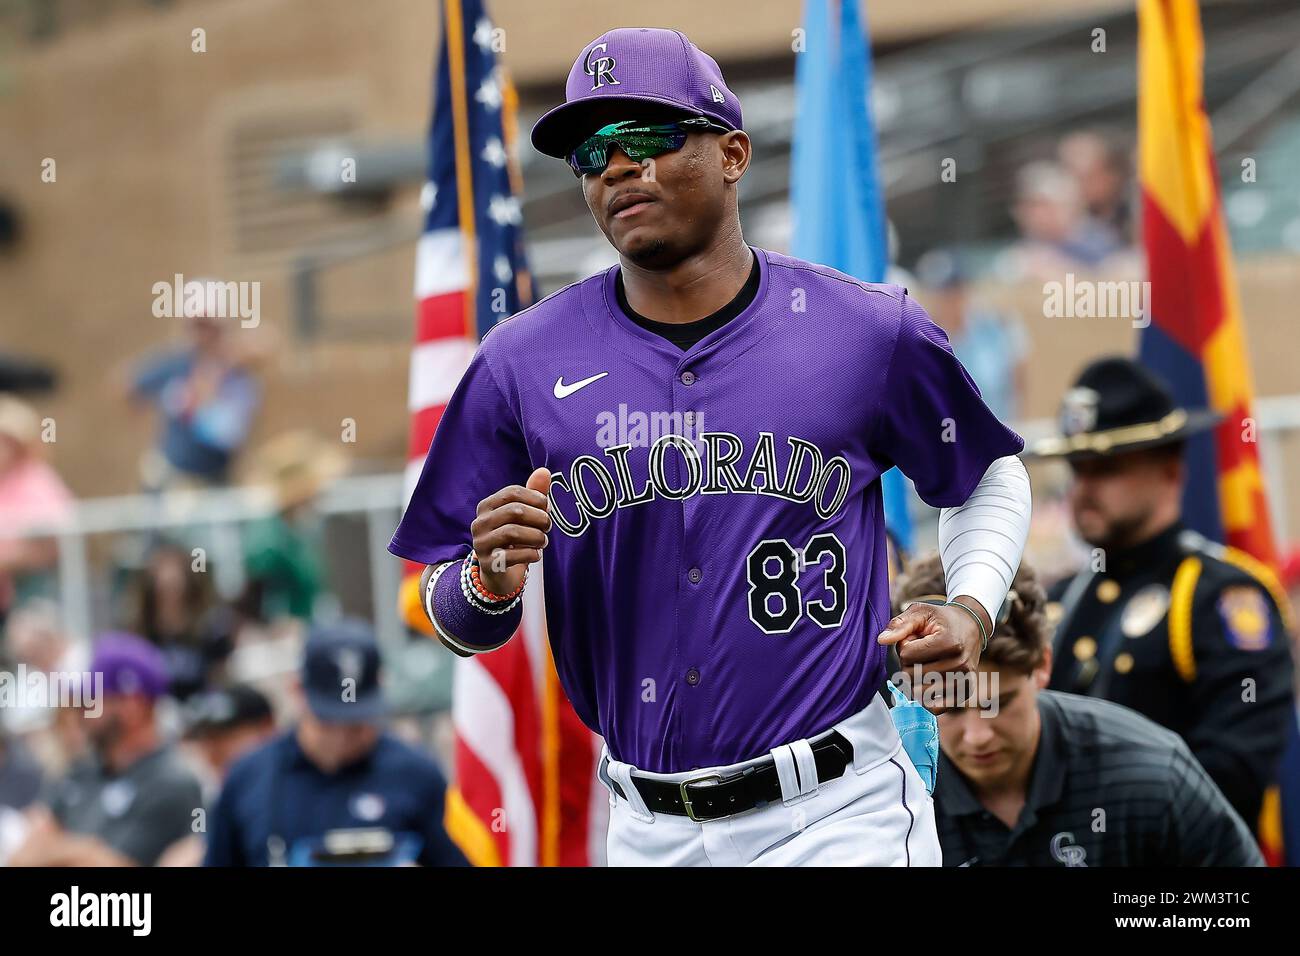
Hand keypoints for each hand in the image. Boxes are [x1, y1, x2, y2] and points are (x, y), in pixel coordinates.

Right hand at [470, 467, 551, 596]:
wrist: (499, 572)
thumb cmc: (514, 538)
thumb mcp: (524, 515)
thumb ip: (534, 493)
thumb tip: (544, 471)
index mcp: (486, 506)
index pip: (512, 493)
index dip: (535, 498)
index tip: (547, 507)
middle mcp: (479, 523)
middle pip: (514, 511)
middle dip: (538, 518)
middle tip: (548, 526)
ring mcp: (481, 543)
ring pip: (513, 532)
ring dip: (536, 537)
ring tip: (543, 541)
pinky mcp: (488, 563)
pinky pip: (513, 555)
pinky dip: (530, 554)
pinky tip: (536, 555)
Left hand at [876, 596, 988, 712]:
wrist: (971, 626)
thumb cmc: (942, 619)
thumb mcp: (921, 612)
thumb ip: (900, 625)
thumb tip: (881, 640)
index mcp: (949, 643)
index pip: (907, 655)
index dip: (904, 645)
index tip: (916, 638)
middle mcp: (959, 664)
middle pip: (911, 676)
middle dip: (908, 663)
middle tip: (920, 651)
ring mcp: (964, 680)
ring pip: (919, 693)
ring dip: (916, 680)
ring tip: (926, 663)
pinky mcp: (965, 692)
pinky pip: (935, 707)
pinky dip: (926, 697)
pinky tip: (929, 682)